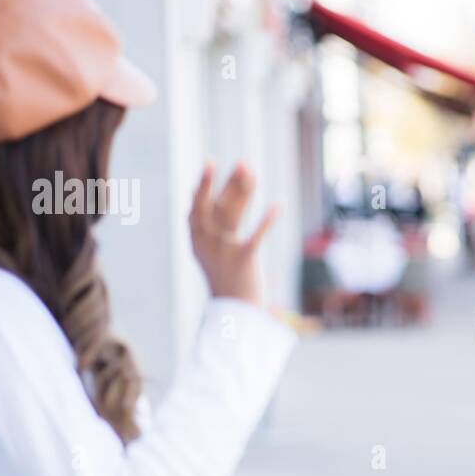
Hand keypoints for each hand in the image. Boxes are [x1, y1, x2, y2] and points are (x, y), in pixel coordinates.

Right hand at [188, 162, 278, 306]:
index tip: (209, 164)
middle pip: (217, 205)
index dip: (203, 186)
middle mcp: (206, 243)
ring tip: (252, 172)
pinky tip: (277, 204)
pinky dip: (267, 219)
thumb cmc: (225, 280)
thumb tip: (211, 198)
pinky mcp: (243, 259)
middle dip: (226, 182)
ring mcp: (223, 250)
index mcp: (196, 241)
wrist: (233, 313)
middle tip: (240, 162)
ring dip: (243, 190)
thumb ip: (208, 227)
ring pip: (233, 213)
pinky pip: (256, 235)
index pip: (198, 207)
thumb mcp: (210, 253)